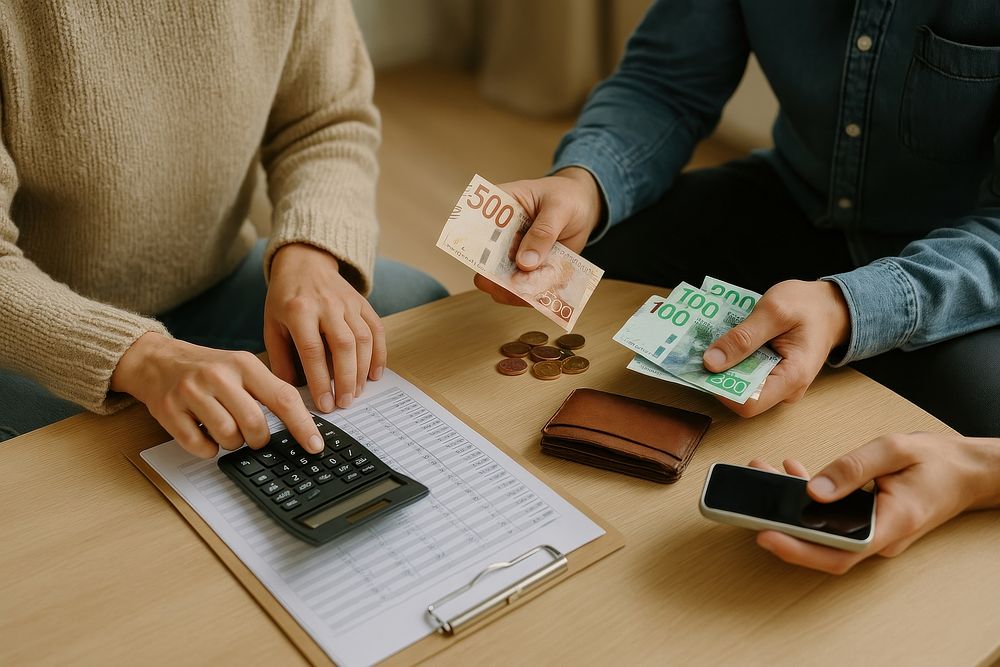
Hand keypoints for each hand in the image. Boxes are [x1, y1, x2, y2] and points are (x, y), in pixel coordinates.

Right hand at [111, 333, 322, 457]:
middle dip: (259, 439)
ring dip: (232, 443)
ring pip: (228, 436)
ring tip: (225, 430)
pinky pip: (200, 446)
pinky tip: (205, 435)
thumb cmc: (206, 369)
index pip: (283, 397)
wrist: (156, 360)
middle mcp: (219, 376)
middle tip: (253, 436)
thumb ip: (267, 391)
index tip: (315, 445)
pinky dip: (208, 449)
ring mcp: (192, 392)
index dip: (302, 425)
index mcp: (244, 364)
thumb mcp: (240, 368)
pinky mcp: (170, 411)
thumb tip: (301, 425)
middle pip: (255, 424)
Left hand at [265, 243, 385, 411]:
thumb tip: (292, 392)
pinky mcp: (362, 303)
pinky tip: (375, 374)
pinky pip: (376, 330)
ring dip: (363, 370)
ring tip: (358, 393)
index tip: (324, 403)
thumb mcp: (272, 326)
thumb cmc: (285, 299)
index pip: (312, 350)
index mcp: (298, 310)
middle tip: (345, 403)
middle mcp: (326, 305)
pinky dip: (380, 354)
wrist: (304, 262)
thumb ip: (280, 359)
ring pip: (363, 339)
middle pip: (343, 346)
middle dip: (346, 379)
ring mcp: (348, 302)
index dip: (320, 380)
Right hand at [474, 167, 602, 305]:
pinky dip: (534, 296)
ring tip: (537, 293)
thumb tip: (525, 263)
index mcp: (497, 208)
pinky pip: (524, 290)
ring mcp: (511, 257)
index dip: (473, 245)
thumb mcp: (559, 207)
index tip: (485, 262)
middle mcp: (498, 236)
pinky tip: (548, 294)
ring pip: (501, 284)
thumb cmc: (566, 197)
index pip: (474, 227)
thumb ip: (543, 232)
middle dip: (495, 280)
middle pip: (483, 264)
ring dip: (517, 292)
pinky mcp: (527, 272)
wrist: (583, 209)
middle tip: (514, 286)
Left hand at [702, 280, 849, 416]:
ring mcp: (777, 384)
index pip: (748, 403)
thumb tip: (711, 362)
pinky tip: (722, 342)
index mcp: (792, 377)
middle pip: (740, 395)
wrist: (829, 306)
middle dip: (718, 375)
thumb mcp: (775, 311)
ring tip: (709, 341)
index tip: (704, 364)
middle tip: (699, 348)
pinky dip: (731, 360)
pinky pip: (744, 374)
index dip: (722, 389)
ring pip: (739, 384)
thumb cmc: (808, 306)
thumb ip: (744, 337)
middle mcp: (784, 389)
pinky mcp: (769, 375)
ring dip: (722, 366)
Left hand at [749, 432, 999, 573]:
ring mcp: (872, 534)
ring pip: (822, 532)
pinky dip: (807, 499)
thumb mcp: (894, 449)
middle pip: (821, 547)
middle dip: (780, 527)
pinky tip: (792, 473)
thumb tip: (812, 489)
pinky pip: (830, 519)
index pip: (838, 552)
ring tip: (760, 476)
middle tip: (745, 504)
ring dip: (789, 509)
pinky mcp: (865, 523)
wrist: (967, 471)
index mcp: (890, 525)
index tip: (764, 535)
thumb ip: (853, 468)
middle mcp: (878, 538)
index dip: (797, 550)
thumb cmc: (936, 461)